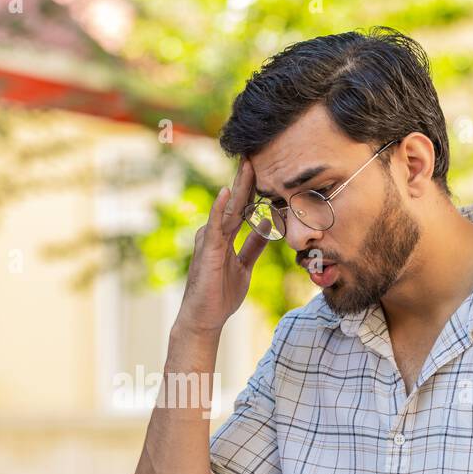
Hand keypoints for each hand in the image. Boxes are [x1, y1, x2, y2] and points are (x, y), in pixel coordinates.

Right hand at [175, 158, 268, 337]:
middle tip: (258, 153)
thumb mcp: (244, 266)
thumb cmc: (220, 295)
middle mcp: (214, 234)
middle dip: (247, 179)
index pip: (242, 208)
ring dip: (238, 187)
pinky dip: (220, 209)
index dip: (253, 188)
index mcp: (224, 237)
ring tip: (248, 164)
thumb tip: (268, 226)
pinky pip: (215, 227)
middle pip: (235, 203)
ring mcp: (209, 241)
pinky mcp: (206, 251)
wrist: (203, 320)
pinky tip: (227, 192)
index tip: (266, 167)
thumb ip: (253, 246)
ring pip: (228, 210)